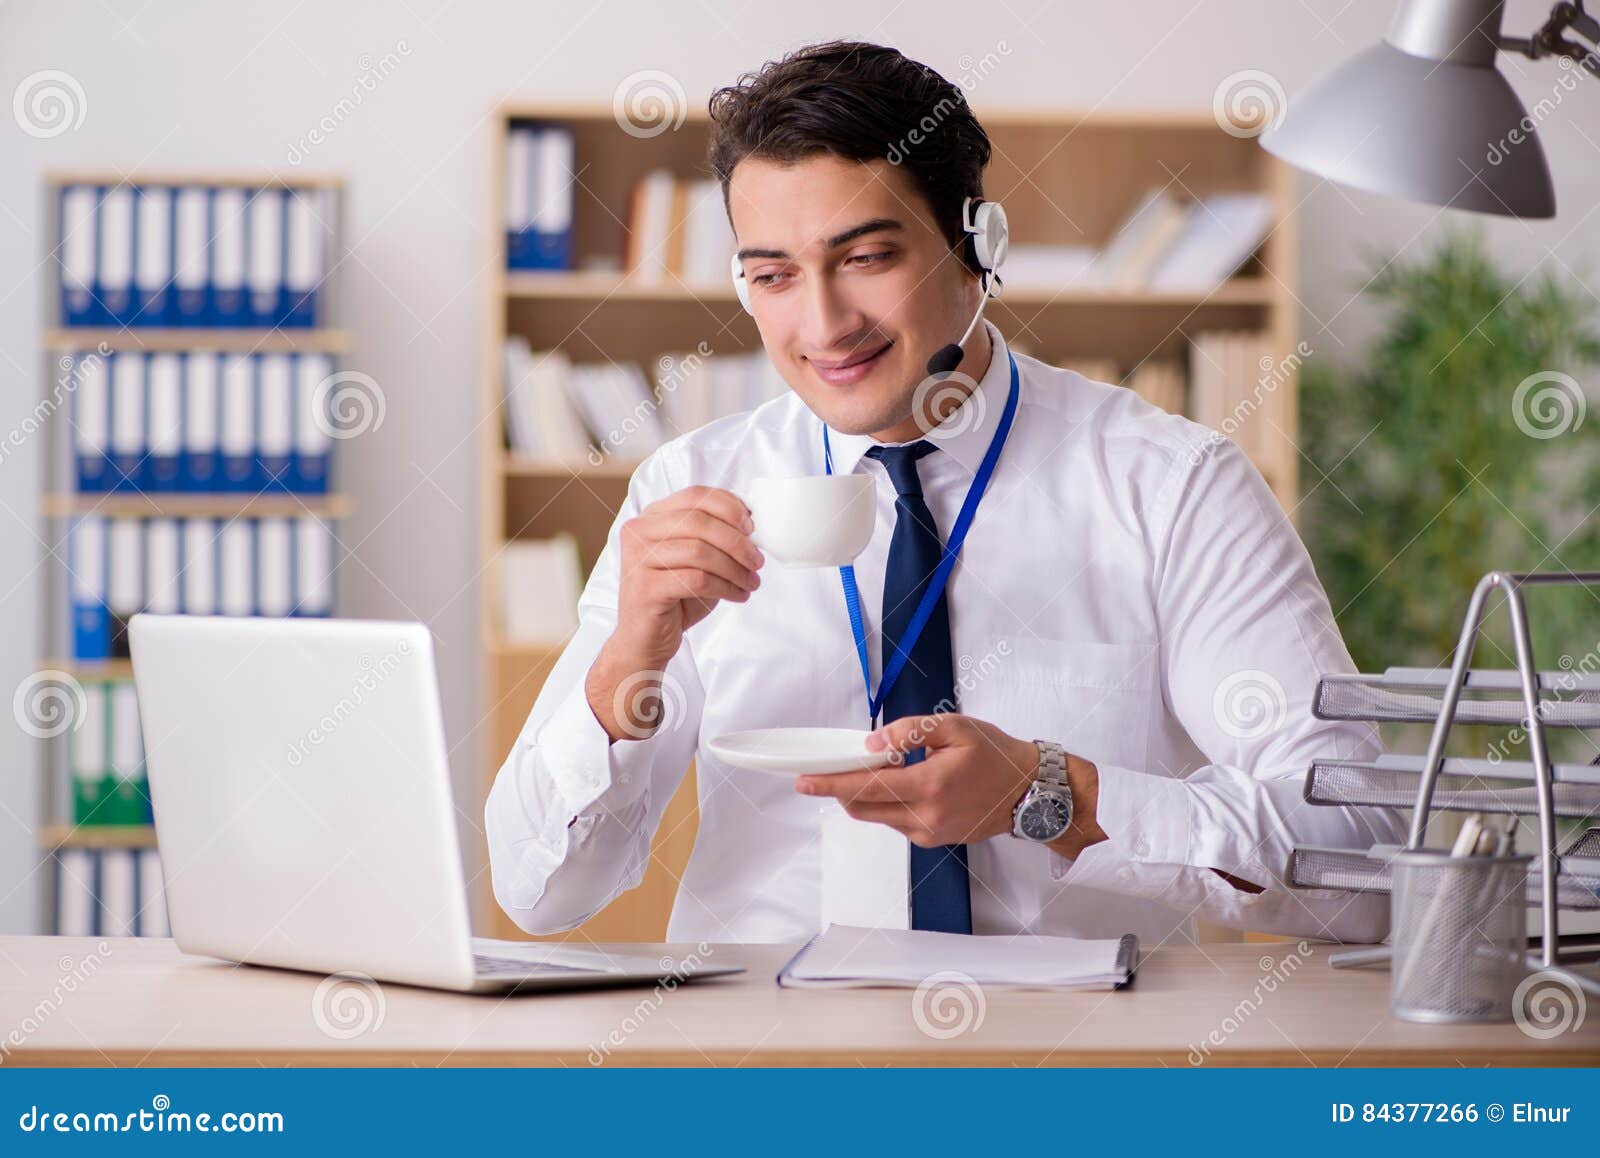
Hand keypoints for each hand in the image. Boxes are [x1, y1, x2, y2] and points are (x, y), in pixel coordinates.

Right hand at [587, 485, 763, 742]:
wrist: (644, 640)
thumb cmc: (674, 597)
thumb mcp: (695, 559)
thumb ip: (713, 536)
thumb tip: (752, 524)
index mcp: (652, 517)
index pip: (695, 495)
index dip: (729, 506)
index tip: (752, 526)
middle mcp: (639, 532)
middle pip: (699, 522)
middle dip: (737, 542)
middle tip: (758, 562)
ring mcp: (638, 559)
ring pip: (700, 552)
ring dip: (735, 569)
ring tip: (751, 583)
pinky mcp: (645, 587)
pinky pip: (697, 580)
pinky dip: (725, 588)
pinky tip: (737, 596)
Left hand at [795, 713, 1106, 857]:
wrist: (1030, 791)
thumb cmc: (996, 755)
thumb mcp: (956, 728)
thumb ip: (911, 731)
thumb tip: (873, 743)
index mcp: (929, 787)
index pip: (865, 788)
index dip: (830, 784)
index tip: (803, 780)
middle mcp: (925, 817)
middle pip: (862, 809)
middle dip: (839, 790)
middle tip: (824, 770)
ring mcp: (929, 832)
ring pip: (878, 816)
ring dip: (865, 795)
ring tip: (872, 769)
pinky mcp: (933, 839)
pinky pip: (896, 821)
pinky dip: (886, 802)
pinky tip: (899, 782)